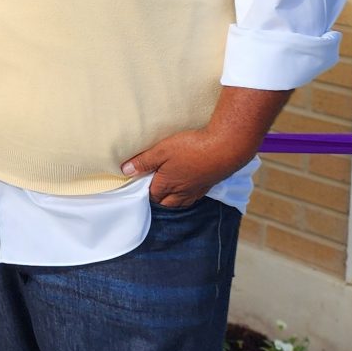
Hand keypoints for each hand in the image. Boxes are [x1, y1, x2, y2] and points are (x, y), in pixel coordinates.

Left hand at [121, 124, 260, 207]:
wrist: (226, 148)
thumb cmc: (191, 148)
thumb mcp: (161, 150)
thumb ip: (144, 161)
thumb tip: (125, 171)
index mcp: (167, 185)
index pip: (151, 195)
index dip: (144, 189)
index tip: (140, 180)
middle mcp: (182, 192)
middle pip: (165, 203)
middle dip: (157, 198)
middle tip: (152, 184)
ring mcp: (196, 190)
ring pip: (180, 202)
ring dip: (172, 199)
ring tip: (167, 187)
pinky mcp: (208, 185)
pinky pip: (194, 197)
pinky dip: (187, 195)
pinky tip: (187, 184)